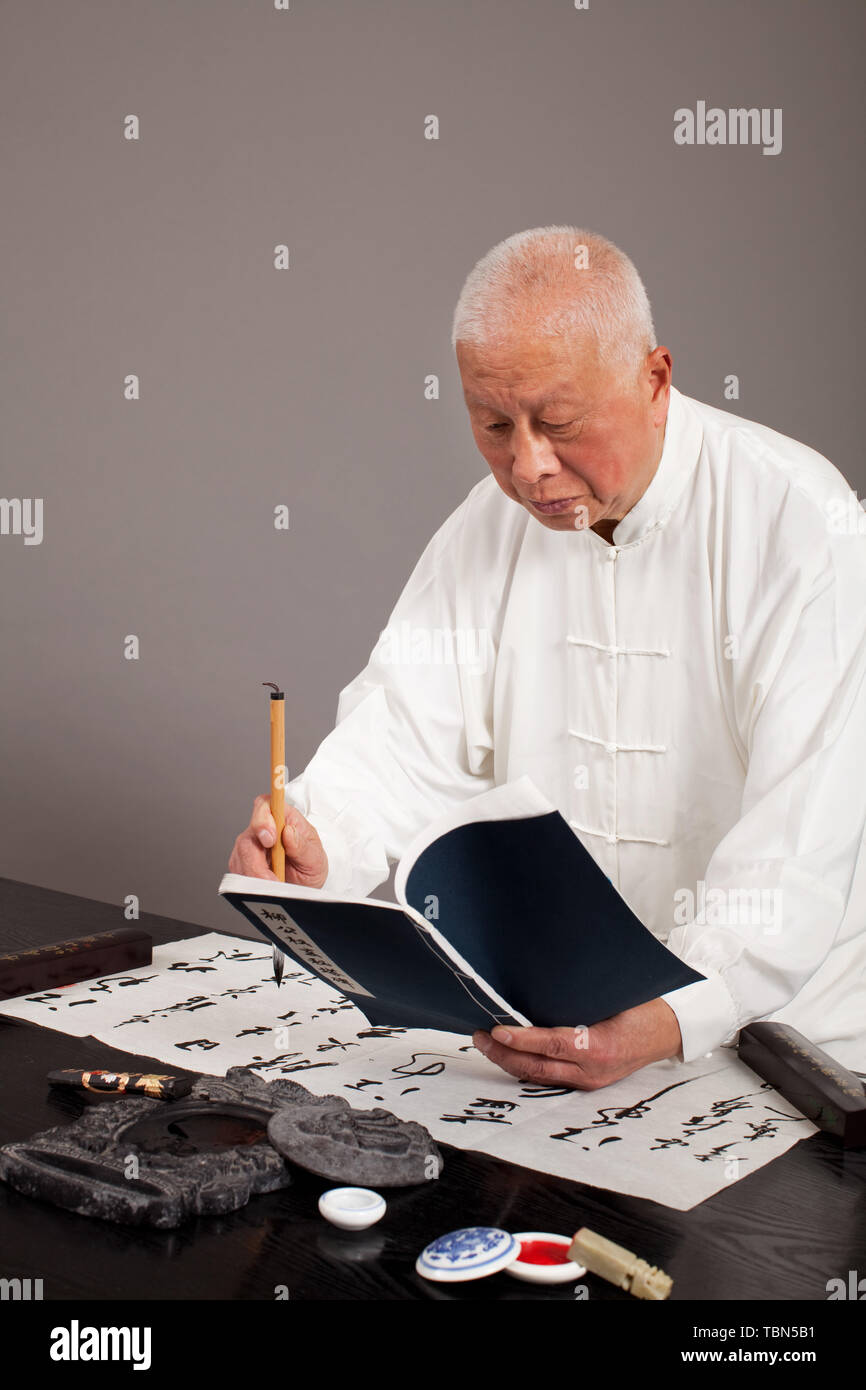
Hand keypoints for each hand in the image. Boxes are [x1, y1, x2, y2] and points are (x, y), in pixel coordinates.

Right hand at [228, 794, 328, 887]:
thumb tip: (288, 832)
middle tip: (273, 879)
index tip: (270, 840)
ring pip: (241, 857)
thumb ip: (301, 845)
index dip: (263, 820)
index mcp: (284, 817)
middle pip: (248, 837)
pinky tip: (265, 886)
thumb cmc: (311, 863)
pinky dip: (251, 882)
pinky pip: (239, 871)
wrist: (306, 883)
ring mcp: (251, 845)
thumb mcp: (315, 857)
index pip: (265, 806)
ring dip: (256, 875)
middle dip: (257, 862)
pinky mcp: (242, 862)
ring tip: (275, 885)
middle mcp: (263, 828)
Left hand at [472, 998, 682, 1090]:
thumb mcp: (614, 995)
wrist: (669, 1030)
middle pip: (538, 1068)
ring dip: (509, 1062)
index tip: (496, 1030)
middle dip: (503, 1054)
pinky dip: (526, 1065)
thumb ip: (579, 997)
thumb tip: (537, 982)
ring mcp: (589, 1081)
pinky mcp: (587, 1082)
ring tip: (486, 1043)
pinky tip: (510, 1052)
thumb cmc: (643, 1006)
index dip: (522, 1039)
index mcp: (601, 1047)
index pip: (553, 1045)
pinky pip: (550, 1077)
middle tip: (478, 1036)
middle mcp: (593, 1071)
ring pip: (539, 1077)